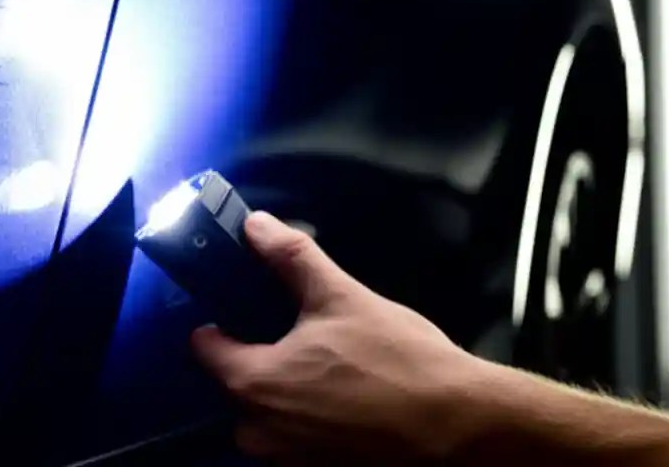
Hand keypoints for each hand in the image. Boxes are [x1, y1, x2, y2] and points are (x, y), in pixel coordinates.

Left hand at [191, 211, 485, 464]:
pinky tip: (349, 397)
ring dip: (290, 390)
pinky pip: (299, 439)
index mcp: (253, 384)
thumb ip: (290, 258)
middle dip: (261, 357)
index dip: (221, 320)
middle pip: (236, 383)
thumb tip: (257, 226)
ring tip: (336, 367)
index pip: (204, 347)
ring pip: (269, 415)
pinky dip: (313, 418)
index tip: (242, 307)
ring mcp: (290, 460)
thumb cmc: (403, 365)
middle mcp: (261, 432)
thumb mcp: (340, 296)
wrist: (464, 428)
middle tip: (302, 335)